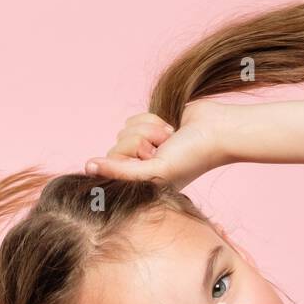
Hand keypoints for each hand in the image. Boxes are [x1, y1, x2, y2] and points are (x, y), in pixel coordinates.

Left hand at [84, 99, 233, 190]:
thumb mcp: (155, 171)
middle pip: (117, 147)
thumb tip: (87, 167)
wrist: (216, 129)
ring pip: (125, 130)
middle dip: (140, 141)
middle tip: (163, 148)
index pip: (112, 166)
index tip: (151, 159)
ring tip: (170, 139)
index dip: (129, 157)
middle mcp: (142, 168)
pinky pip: (135, 119)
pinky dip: (152, 119)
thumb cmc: (192, 156)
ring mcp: (146, 148)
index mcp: (142, 185)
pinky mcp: (151, 129)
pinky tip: (171, 128)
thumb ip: (120, 172)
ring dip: (149, 130)